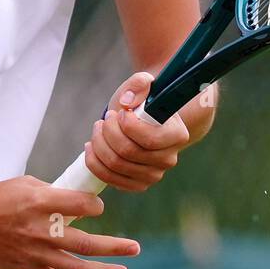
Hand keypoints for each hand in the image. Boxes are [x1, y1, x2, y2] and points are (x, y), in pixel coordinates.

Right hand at [0, 177, 140, 268]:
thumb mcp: (25, 185)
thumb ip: (53, 194)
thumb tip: (78, 202)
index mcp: (41, 203)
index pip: (81, 206)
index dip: (95, 207)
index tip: (99, 209)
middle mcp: (42, 230)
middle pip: (85, 243)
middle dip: (114, 247)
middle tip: (134, 249)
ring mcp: (36, 252)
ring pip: (76, 267)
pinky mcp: (28, 268)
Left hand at [85, 70, 189, 190]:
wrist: (140, 120)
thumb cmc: (142, 101)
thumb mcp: (142, 84)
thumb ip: (139, 84)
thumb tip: (127, 102)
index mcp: (177, 135)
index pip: (149, 139)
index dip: (127, 125)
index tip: (120, 112)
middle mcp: (168, 159)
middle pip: (127, 152)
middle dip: (108, 132)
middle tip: (105, 119)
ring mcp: (153, 175)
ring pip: (115, 164)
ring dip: (99, 144)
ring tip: (98, 129)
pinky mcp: (137, 184)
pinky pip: (109, 178)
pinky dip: (94, 162)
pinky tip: (92, 146)